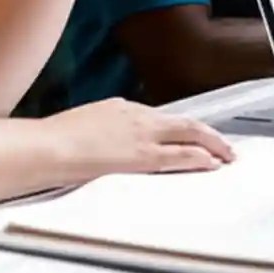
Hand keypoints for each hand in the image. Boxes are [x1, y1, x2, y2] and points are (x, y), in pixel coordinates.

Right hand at [43, 98, 234, 181]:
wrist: (45, 146)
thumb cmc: (52, 142)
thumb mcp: (79, 128)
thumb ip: (98, 134)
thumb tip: (98, 145)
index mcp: (120, 108)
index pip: (160, 119)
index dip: (180, 129)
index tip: (190, 137)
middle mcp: (137, 116)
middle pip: (183, 122)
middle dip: (207, 134)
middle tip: (224, 146)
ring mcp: (142, 134)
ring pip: (190, 134)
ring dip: (212, 145)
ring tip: (227, 156)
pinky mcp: (143, 155)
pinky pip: (181, 155)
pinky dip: (200, 158)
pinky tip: (212, 164)